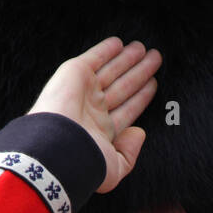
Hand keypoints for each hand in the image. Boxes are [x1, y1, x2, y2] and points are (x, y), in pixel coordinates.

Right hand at [27, 36, 161, 194]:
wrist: (58, 146)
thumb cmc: (85, 162)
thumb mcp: (115, 169)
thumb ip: (130, 154)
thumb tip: (140, 133)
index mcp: (103, 131)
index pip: (127, 109)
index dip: (141, 96)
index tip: (153, 84)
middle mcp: (94, 109)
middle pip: (123, 87)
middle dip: (139, 73)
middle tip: (155, 59)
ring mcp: (84, 91)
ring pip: (112, 71)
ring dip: (127, 59)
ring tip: (144, 49)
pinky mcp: (74, 73)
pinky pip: (94, 58)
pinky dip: (105, 50)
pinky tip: (119, 44)